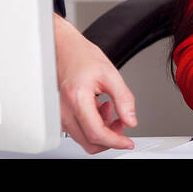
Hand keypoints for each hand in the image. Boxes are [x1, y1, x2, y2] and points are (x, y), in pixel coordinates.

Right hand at [53, 13, 136, 153]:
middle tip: (121, 121)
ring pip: (84, 139)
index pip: (96, 133)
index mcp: (77, 99)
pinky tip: (100, 108)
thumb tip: (131, 120)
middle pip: (89, 142)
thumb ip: (124, 99)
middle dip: (110, 137)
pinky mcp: (61, 115)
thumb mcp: (111, 74)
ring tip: (110, 108)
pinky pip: (79, 130)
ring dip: (102, 130)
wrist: (65, 49)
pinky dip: (93, 125)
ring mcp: (60, 115)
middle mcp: (65, 111)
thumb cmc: (83, 57)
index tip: (128, 142)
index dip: (115, 141)